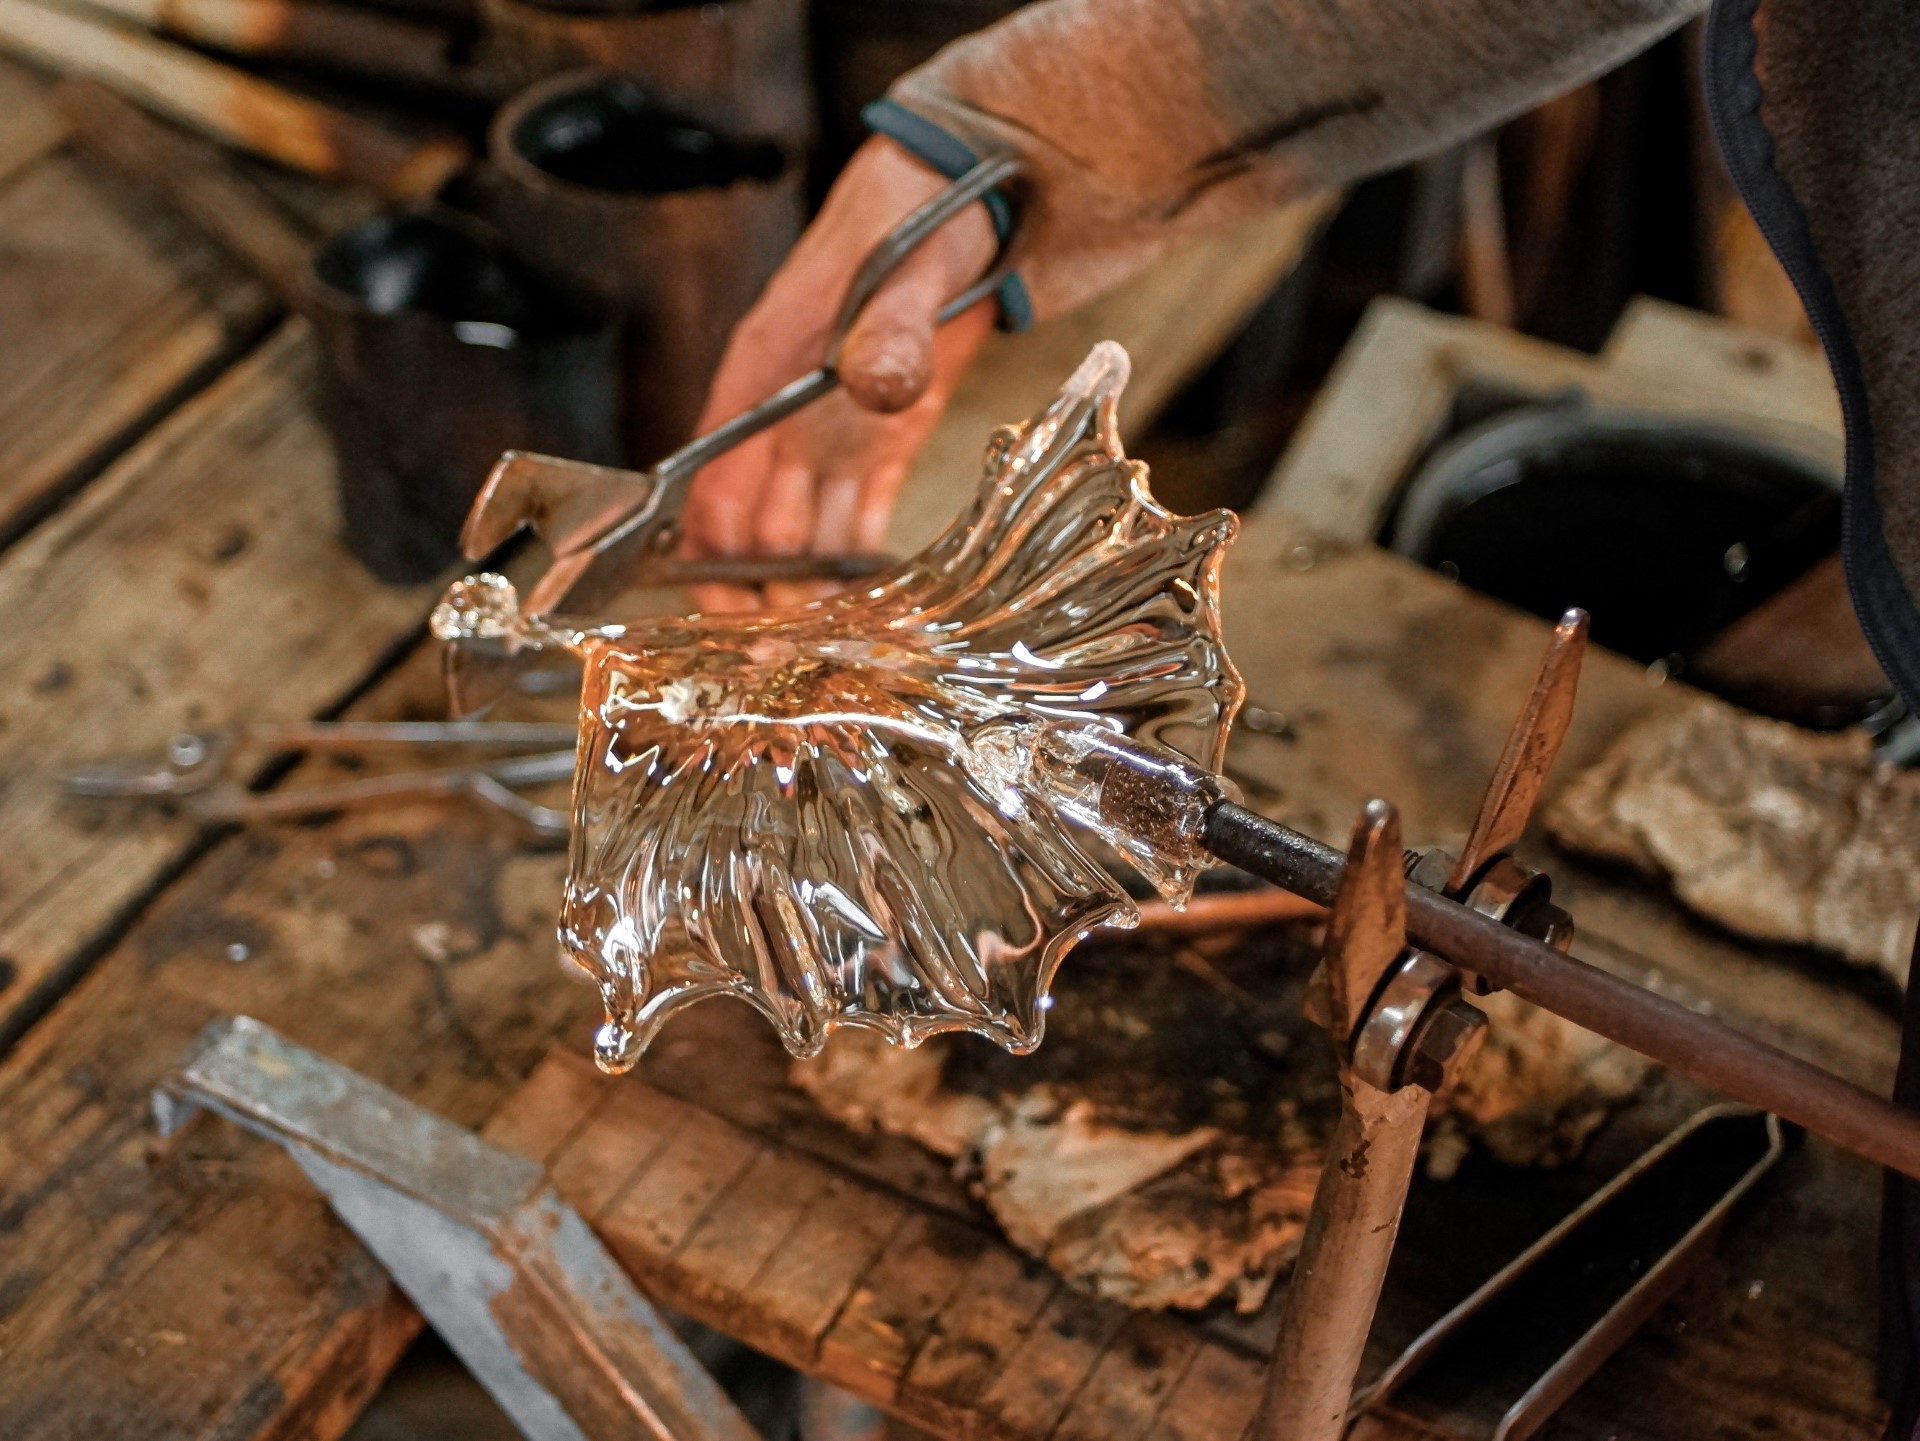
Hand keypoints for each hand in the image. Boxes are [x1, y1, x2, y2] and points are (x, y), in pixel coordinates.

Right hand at [678, 135, 999, 610]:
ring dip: (811, 590)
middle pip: (756, 523)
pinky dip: (861, 560)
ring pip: (806, 527)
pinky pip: (859, 511)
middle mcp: (788, 407)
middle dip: (762, 595)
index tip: (727, 619)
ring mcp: (836, 424)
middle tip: (785, 665)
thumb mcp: (912, 259)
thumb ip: (889, 323)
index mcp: (766, 366)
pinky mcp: (885, 433)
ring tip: (829, 654)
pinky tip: (872, 606)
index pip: (715, 482)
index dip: (713, 555)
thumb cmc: (929, 210)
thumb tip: (872, 384)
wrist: (982, 182)